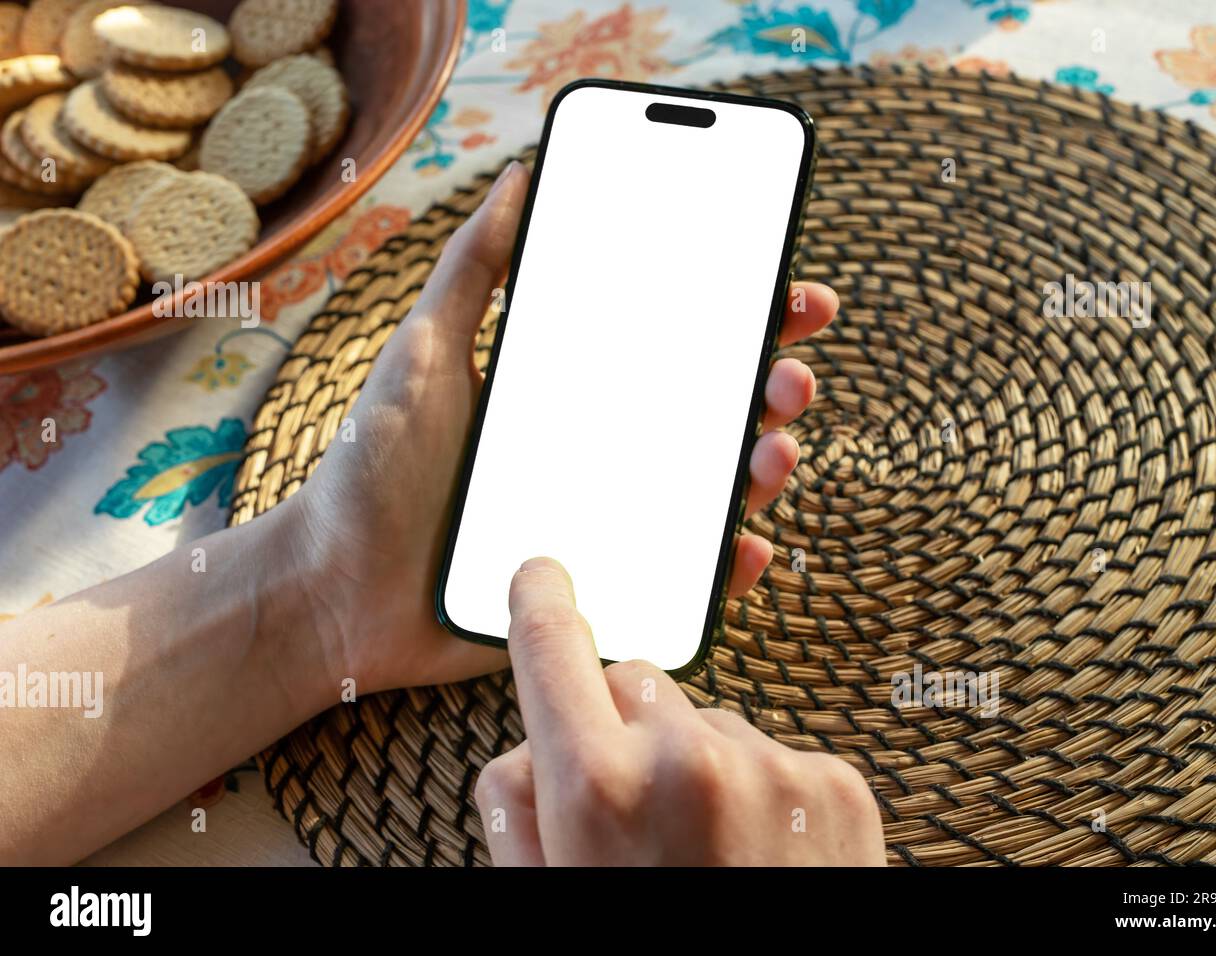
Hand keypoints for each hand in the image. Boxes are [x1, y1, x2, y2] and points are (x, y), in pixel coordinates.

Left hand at [285, 161, 839, 692]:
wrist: (333, 589)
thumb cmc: (372, 470)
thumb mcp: (423, 352)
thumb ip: (473, 269)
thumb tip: (519, 175)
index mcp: (574, 391)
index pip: (675, 346)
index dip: (740, 317)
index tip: (787, 291)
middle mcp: (604, 452)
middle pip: (712, 414)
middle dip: (771, 386)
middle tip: (789, 371)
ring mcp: (609, 520)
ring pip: (712, 490)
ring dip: (762, 466)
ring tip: (773, 448)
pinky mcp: (604, 589)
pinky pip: (683, 576)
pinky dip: (726, 564)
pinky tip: (745, 544)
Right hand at [475, 557, 885, 864]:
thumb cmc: (644, 950)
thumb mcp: (546, 895)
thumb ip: (517, 806)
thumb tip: (531, 742)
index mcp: (596, 788)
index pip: (554, 641)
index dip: (541, 601)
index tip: (541, 576)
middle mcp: (686, 759)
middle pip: (635, 678)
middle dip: (623, 723)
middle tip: (633, 807)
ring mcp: (772, 765)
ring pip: (708, 717)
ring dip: (696, 761)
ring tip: (708, 852)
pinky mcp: (835, 780)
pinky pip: (773, 748)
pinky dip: (759, 788)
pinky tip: (757, 856)